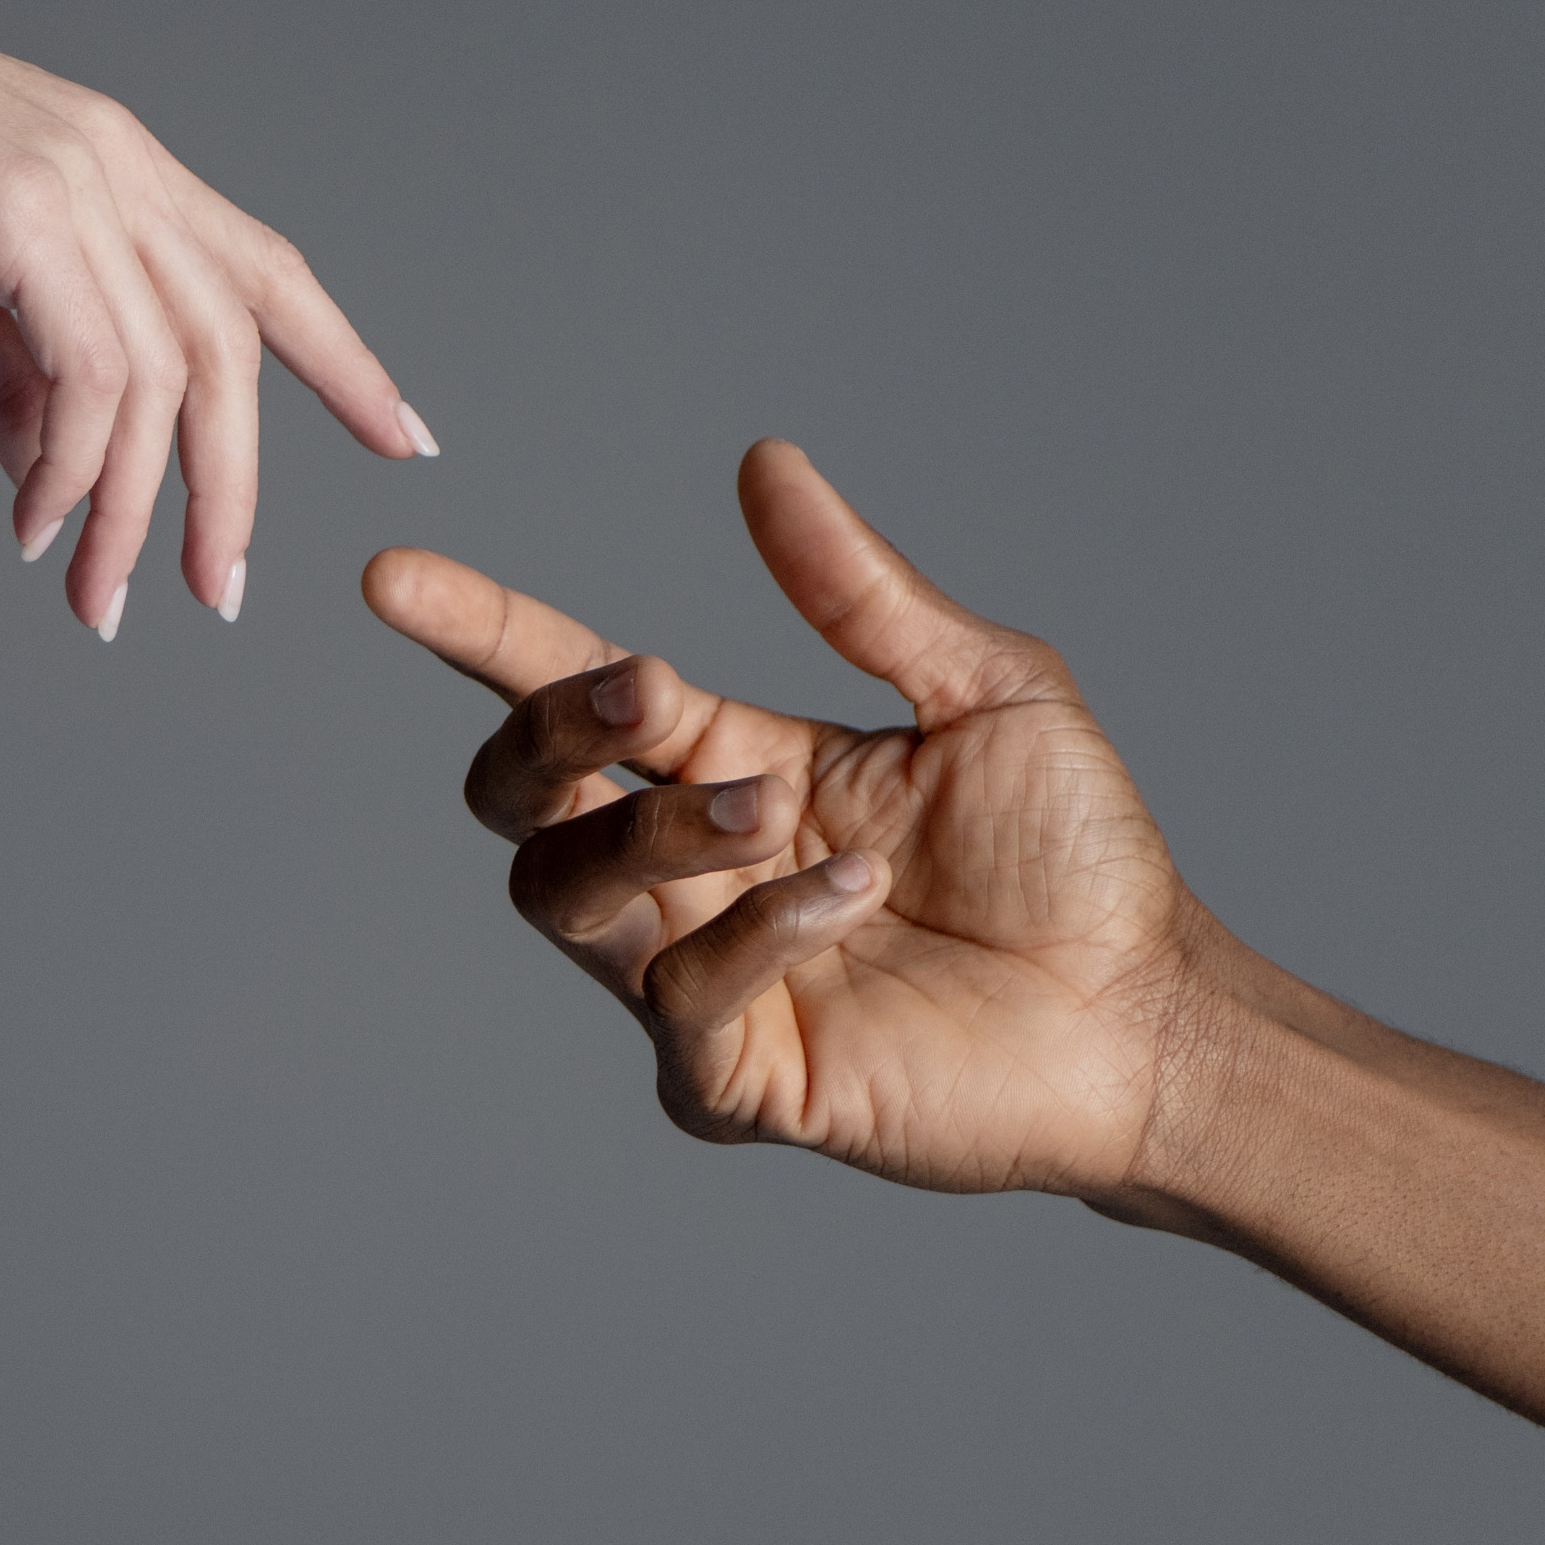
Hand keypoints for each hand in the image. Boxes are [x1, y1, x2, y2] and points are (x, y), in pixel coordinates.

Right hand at [0, 0, 430, 635]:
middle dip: (233, 488)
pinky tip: (36, 524)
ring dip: (130, 509)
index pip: (268, 272)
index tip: (405, 440)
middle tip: (214, 595)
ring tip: (96, 595)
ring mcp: (82, 182)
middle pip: (232, 350)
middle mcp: (126, 168)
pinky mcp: (22, 212)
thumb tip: (60, 497)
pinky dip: (70, 467)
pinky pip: (87, 372)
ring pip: (161, 380)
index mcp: (125, 171)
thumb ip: (15, 392)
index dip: (344, 360)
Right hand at [363, 439, 1218, 1199]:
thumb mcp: (983, 689)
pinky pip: (676, 1002)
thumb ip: (860, 590)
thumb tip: (762, 463)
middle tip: (641, 690)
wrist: (1152, 1015)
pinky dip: (752, 929)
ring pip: (569, 896)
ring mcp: (699, 984)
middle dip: (547, 731)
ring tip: (778, 809)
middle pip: (521, 803)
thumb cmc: (1076, 859)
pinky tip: (851, 899)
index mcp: (732, 766)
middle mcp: (691, 875)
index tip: (392, 578)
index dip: (480, 633)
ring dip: (658, 829)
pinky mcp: (734, 1081)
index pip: (573, 694)